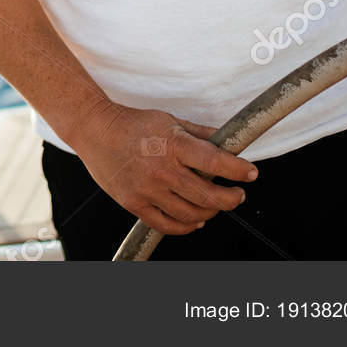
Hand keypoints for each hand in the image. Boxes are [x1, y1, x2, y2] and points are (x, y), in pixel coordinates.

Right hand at [69, 98, 258, 236]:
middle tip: (237, 195)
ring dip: (210, 213)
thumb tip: (229, 140)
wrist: (94, 130)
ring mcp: (147, 189)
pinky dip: (186, 226)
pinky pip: (167, 224)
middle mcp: (162, 169)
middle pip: (207, 196)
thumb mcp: (170, 120)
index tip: (251, 174)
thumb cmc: (133, 124)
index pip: (215, 162)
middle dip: (230, 199)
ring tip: (215, 206)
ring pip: (191, 214)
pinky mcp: (133, 203)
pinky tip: (195, 221)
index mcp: (173, 144)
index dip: (238, 171)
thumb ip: (200, 133)